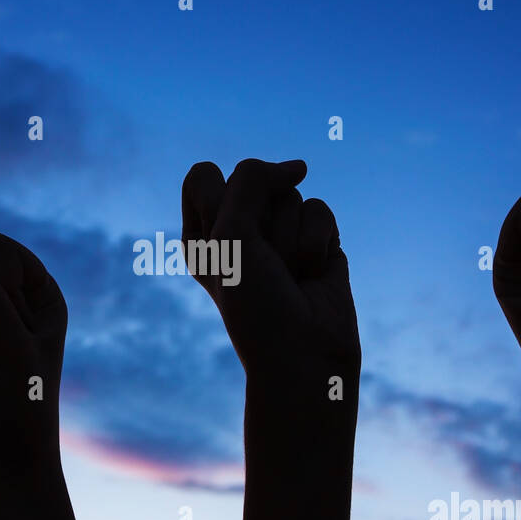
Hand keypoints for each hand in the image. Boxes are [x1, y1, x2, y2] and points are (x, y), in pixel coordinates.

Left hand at [180, 158, 359, 383]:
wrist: (304, 352)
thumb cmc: (255, 301)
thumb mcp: (232, 232)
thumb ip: (253, 180)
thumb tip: (300, 167)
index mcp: (200, 233)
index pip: (203, 175)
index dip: (221, 198)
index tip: (229, 241)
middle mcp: (238, 230)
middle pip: (252, 180)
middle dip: (263, 222)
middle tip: (264, 266)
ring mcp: (279, 234)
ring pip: (290, 194)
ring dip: (292, 238)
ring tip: (290, 274)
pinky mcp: (317, 238)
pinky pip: (320, 209)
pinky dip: (317, 243)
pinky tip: (314, 273)